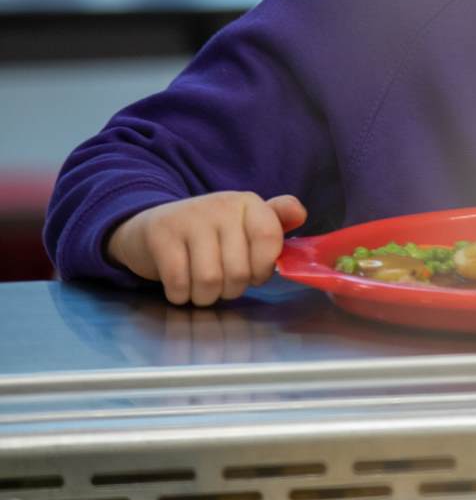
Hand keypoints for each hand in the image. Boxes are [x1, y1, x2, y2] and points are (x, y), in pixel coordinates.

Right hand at [106, 192, 308, 305]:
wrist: (151, 227)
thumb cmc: (209, 233)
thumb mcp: (244, 223)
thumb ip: (274, 222)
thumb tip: (300, 214)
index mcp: (247, 203)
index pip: (268, 237)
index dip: (263, 267)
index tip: (254, 275)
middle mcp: (220, 206)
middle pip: (239, 270)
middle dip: (232, 289)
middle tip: (223, 284)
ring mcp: (188, 219)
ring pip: (209, 280)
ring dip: (206, 296)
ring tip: (202, 288)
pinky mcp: (159, 235)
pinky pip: (178, 282)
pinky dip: (180, 295)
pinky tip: (181, 288)